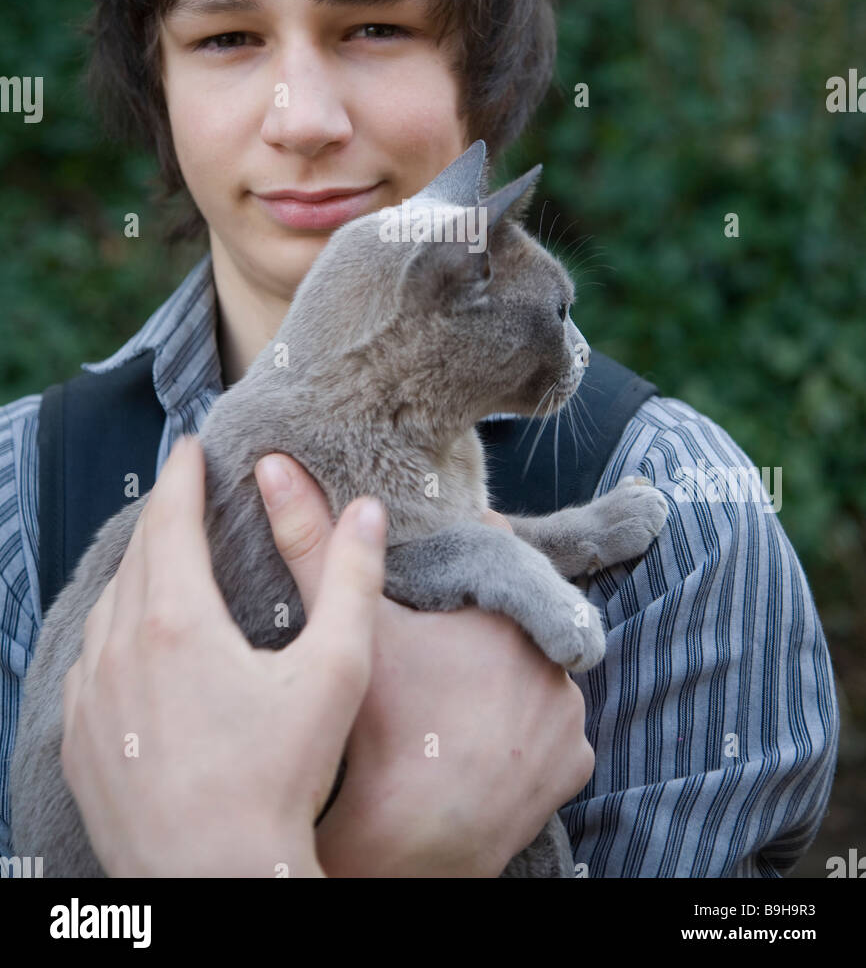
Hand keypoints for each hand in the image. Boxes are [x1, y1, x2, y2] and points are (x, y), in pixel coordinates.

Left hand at [60, 435, 386, 877]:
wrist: (218, 882)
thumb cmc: (279, 780)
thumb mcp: (334, 672)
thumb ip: (351, 580)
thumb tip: (366, 509)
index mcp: (175, 621)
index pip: (170, 521)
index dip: (183, 476)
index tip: (192, 447)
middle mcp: (118, 651)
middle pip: (135, 558)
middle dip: (162, 519)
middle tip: (185, 493)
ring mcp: (91, 700)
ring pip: (107, 610)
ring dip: (136, 574)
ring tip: (165, 560)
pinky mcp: (80, 742)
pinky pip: (90, 662)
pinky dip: (114, 631)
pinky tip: (137, 641)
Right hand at [260, 456, 594, 877]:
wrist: (407, 845)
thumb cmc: (378, 731)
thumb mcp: (342, 630)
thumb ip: (311, 542)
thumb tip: (276, 466)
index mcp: (505, 607)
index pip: (484, 550)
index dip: (449, 555)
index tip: (422, 572)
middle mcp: (553, 654)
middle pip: (512, 615)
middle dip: (476, 621)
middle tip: (430, 644)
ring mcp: (570, 713)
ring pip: (535, 673)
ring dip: (503, 677)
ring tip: (451, 696)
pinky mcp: (574, 765)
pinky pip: (552, 736)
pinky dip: (522, 736)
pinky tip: (480, 740)